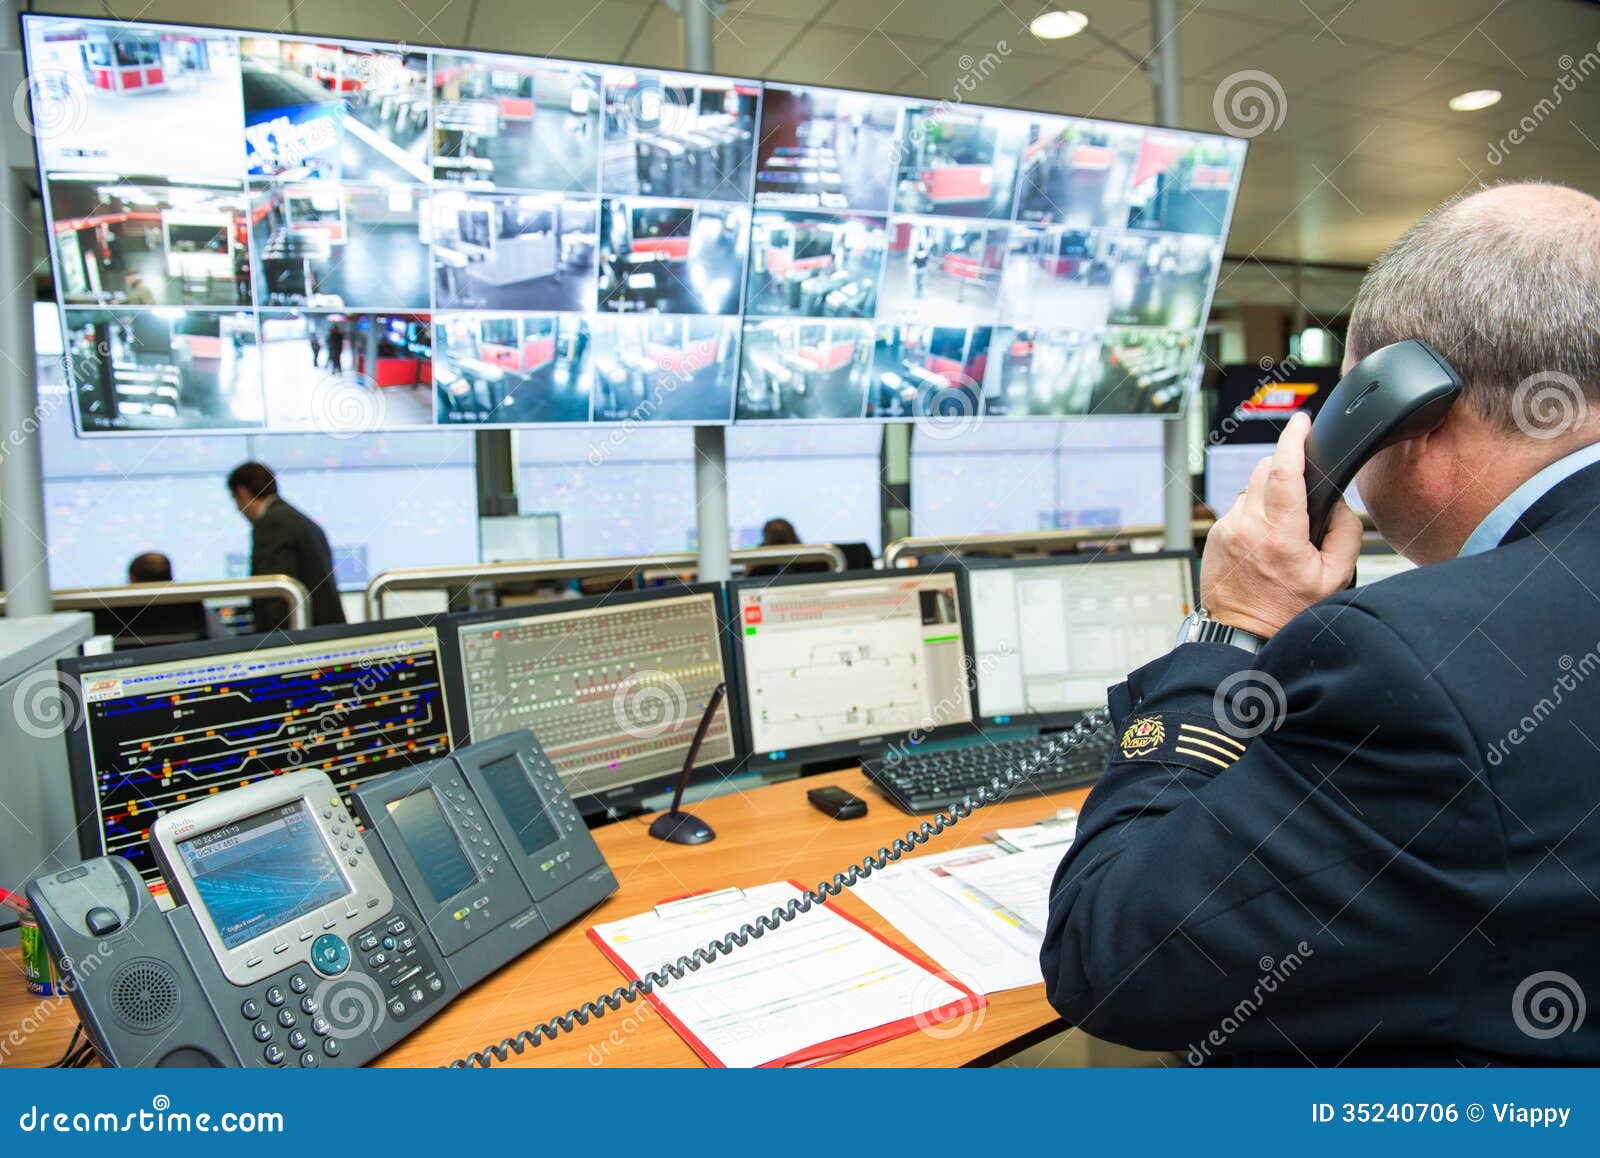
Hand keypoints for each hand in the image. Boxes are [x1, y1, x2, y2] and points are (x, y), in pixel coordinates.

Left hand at [1200, 411, 1363, 638]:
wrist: (1243, 634)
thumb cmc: (1287, 611)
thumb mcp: (1334, 576)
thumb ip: (1344, 532)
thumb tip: (1335, 504)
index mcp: (1278, 534)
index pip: (1282, 470)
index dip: (1293, 439)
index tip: (1302, 422)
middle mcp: (1246, 527)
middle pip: (1263, 471)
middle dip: (1285, 467)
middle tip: (1304, 486)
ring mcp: (1225, 530)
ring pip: (1249, 490)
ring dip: (1270, 494)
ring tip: (1286, 525)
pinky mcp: (1214, 537)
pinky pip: (1238, 510)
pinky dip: (1255, 513)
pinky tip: (1266, 540)